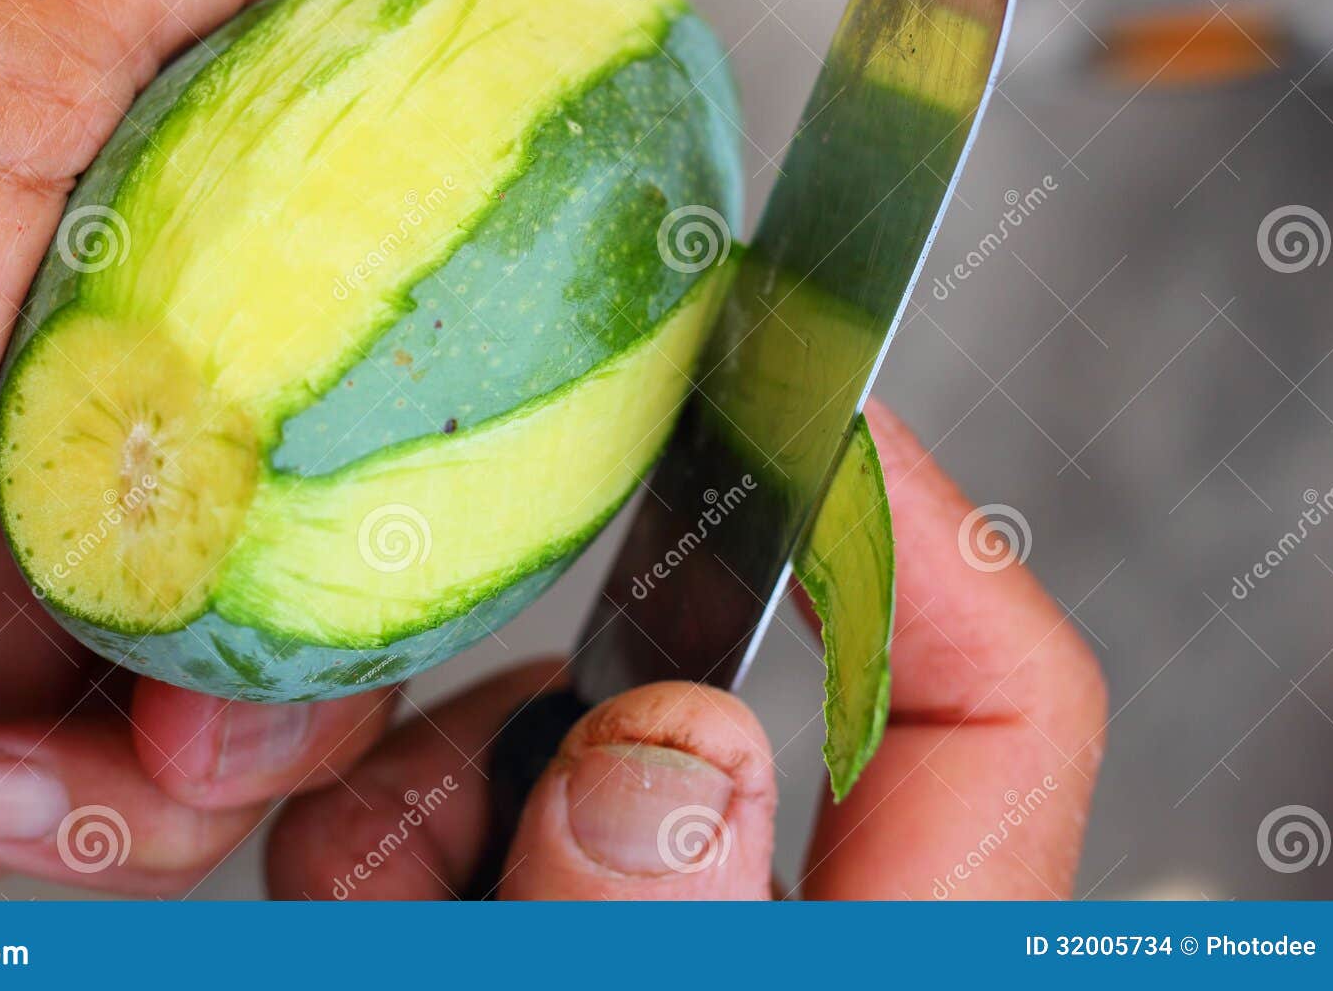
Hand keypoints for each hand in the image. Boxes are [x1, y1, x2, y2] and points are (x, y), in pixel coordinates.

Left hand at [0, 0, 407, 896]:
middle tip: (299, 531)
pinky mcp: (52, 724)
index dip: (399, 241)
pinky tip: (19, 770)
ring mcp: (66, 565)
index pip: (305, 201)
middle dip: (355, 515)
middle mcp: (66, 389)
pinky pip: (210, 769)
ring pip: (306, 620)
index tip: (449, 287)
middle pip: (339, 430)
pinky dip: (143, 800)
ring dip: (259, 698)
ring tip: (142, 702)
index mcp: (46, 218)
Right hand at [265, 403, 1107, 898]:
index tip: (787, 396)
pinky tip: (342, 869)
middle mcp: (775, 912)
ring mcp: (639, 908)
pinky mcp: (536, 907)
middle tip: (448, 711)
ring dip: (426, 783)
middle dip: (555, 690)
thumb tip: (665, 759)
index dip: (907, 521)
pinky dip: (385, 833)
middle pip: (709, 698)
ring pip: (553, 757)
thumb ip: (652, 933)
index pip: (990, 698)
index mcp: (889, 941)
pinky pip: (459, 827)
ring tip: (343, 845)